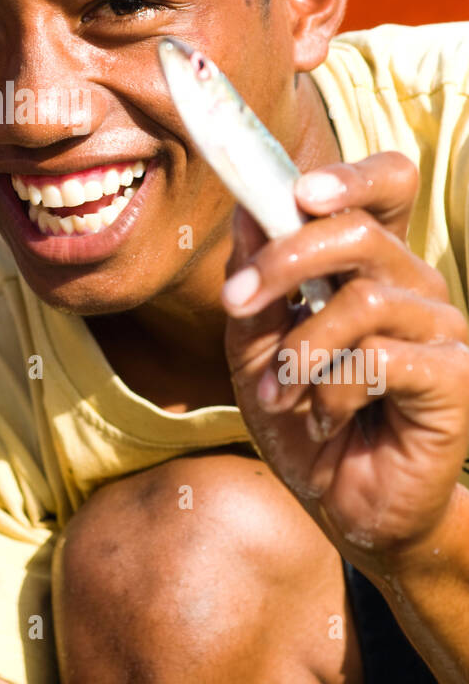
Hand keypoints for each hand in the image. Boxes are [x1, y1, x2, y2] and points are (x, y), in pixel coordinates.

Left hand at [222, 152, 468, 568]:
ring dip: (301, 351)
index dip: (350, 176)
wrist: (344, 507)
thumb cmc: (303, 420)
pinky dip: (332, 391)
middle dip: (285, 262)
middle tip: (236, 302)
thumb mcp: (257, 347)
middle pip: (361, 232)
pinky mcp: (454, 378)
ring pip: (363, 300)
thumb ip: (255, 281)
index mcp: (373, 265)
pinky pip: (381, 358)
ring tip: (279, 393)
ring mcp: (442, 330)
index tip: (297, 193)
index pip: (389, 185)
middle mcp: (415, 286)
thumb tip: (247, 209)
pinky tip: (324, 422)